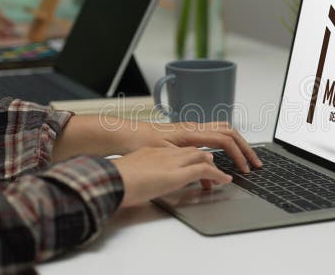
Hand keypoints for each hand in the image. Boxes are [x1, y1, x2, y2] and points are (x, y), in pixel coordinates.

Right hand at [112, 147, 232, 206]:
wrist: (109, 179)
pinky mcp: (177, 174)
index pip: (181, 150)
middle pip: (195, 150)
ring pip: (203, 156)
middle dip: (210, 159)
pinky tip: (224, 181)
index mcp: (154, 152)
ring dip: (217, 167)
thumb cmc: (116, 180)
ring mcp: (173, 161)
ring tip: (225, 177)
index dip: (194, 157)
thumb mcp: (132, 172)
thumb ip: (143, 173)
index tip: (201, 165)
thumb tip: (142, 184)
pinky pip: (205, 170)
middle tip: (218, 171)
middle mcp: (166, 153)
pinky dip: (217, 175)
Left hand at [120, 121, 262, 172]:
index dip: (238, 154)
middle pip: (230, 132)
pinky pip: (214, 135)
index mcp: (191, 132)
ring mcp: (192, 129)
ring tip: (246, 158)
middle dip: (246, 148)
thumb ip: (187, 157)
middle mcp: (195, 127)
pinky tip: (225, 155)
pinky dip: (226, 144)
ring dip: (237, 144)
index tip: (244, 169)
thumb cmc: (141, 142)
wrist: (126, 134)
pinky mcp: (188, 133)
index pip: (225, 140)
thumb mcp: (164, 153)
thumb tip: (210, 162)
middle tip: (256, 163)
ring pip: (224, 131)